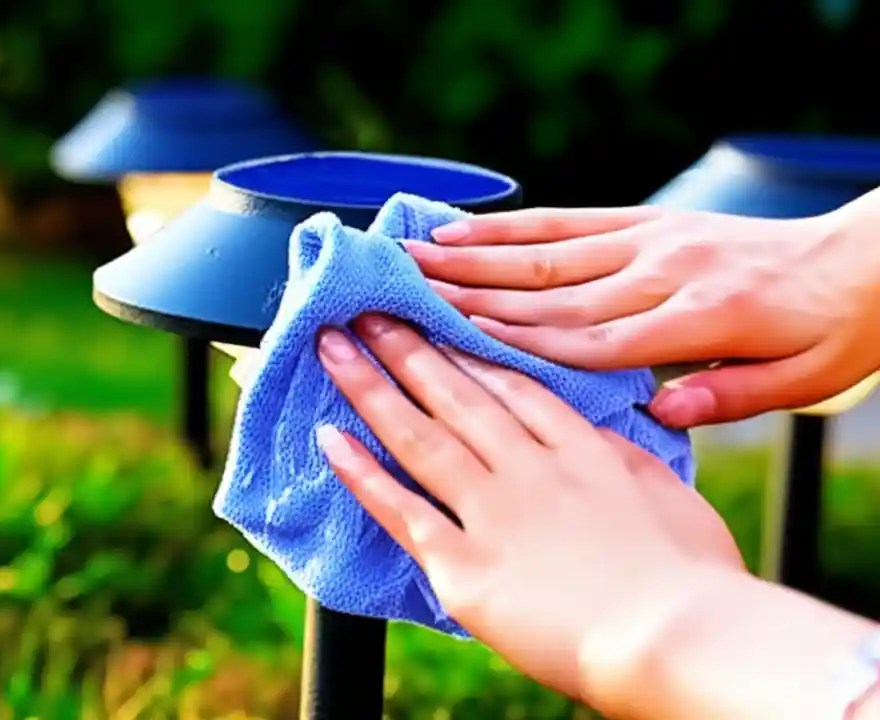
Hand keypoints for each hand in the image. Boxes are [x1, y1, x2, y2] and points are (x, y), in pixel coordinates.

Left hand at [313, 314, 745, 705]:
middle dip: (405, 348)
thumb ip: (628, 462)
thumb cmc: (697, 581)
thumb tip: (606, 438)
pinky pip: (401, 508)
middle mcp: (528, 468)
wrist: (677, 637)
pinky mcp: (464, 563)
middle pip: (455, 395)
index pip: (511, 387)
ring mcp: (492, 511)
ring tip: (333, 348)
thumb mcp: (674, 500)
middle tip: (366, 311)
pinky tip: (328, 437)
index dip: (466, 349)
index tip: (433, 320)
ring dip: (370, 388)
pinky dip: (361, 472)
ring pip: (419, 435)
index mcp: (582, 450)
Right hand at [403, 195, 879, 426]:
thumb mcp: (801, 382)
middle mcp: (664, 275)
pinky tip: (472, 227)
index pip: (589, 340)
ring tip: (416, 254)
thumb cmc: (832, 333)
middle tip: (404, 292)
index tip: (453, 341)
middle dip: (471, 293)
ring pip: (550, 251)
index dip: (518, 342)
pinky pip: (574, 221)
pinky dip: (518, 224)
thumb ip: (727, 398)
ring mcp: (654, 241)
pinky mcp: (652, 221)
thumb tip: (660, 414)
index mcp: (697, 323)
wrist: (866, 262)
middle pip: (550, 290)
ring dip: (478, 254)